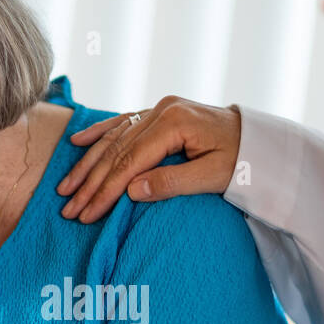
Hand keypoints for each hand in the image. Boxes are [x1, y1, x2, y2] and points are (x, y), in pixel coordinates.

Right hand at [56, 96, 241, 222]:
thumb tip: (131, 191)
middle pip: (116, 151)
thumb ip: (172, 182)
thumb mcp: (213, 177)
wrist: (258, 139)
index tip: (87, 213)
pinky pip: (121, 123)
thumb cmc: (242, 161)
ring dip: (87, 164)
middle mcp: (161, 111)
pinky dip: (98, 133)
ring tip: (65, 187)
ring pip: (113, 138)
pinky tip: (77, 142)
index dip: (105, 190)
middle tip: (68, 209)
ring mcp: (158, 110)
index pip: (130, 162)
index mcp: (174, 123)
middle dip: (90, 182)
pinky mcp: (158, 114)